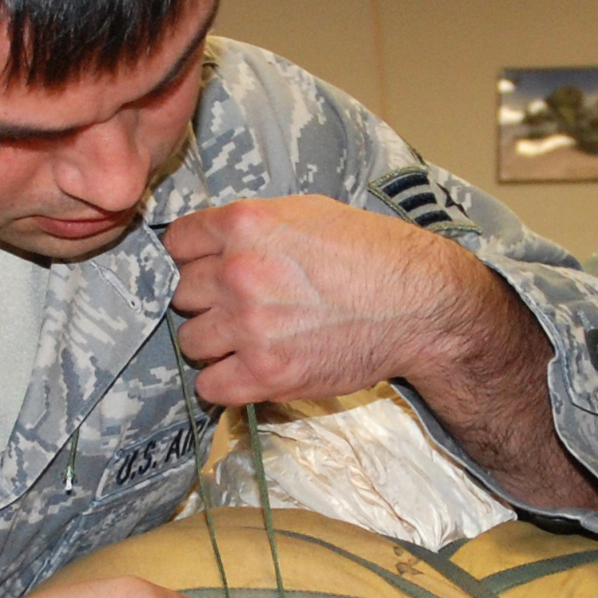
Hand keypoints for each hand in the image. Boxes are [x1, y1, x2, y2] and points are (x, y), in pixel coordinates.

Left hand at [165, 195, 507, 406]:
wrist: (419, 304)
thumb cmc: (372, 254)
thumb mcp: (308, 212)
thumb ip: (253, 224)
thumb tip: (213, 241)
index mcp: (246, 225)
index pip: (179, 242)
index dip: (196, 256)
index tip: (213, 266)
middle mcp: (239, 273)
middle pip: (183, 292)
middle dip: (208, 298)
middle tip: (242, 303)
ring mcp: (249, 327)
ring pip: (190, 340)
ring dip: (213, 341)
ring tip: (247, 338)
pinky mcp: (266, 374)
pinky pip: (210, 386)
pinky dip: (223, 381)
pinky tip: (246, 369)